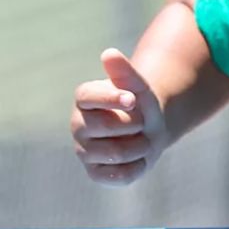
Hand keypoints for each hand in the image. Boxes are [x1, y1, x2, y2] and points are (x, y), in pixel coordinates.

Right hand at [71, 48, 167, 184]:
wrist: (150, 129)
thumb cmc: (141, 105)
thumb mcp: (138, 87)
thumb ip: (125, 72)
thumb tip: (109, 53)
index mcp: (84, 100)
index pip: (87, 97)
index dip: (112, 98)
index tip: (133, 99)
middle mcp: (78, 125)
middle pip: (108, 127)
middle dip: (137, 124)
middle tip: (142, 122)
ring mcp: (84, 151)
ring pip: (118, 153)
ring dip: (142, 145)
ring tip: (141, 138)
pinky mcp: (95, 173)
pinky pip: (120, 175)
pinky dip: (138, 166)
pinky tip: (138, 157)